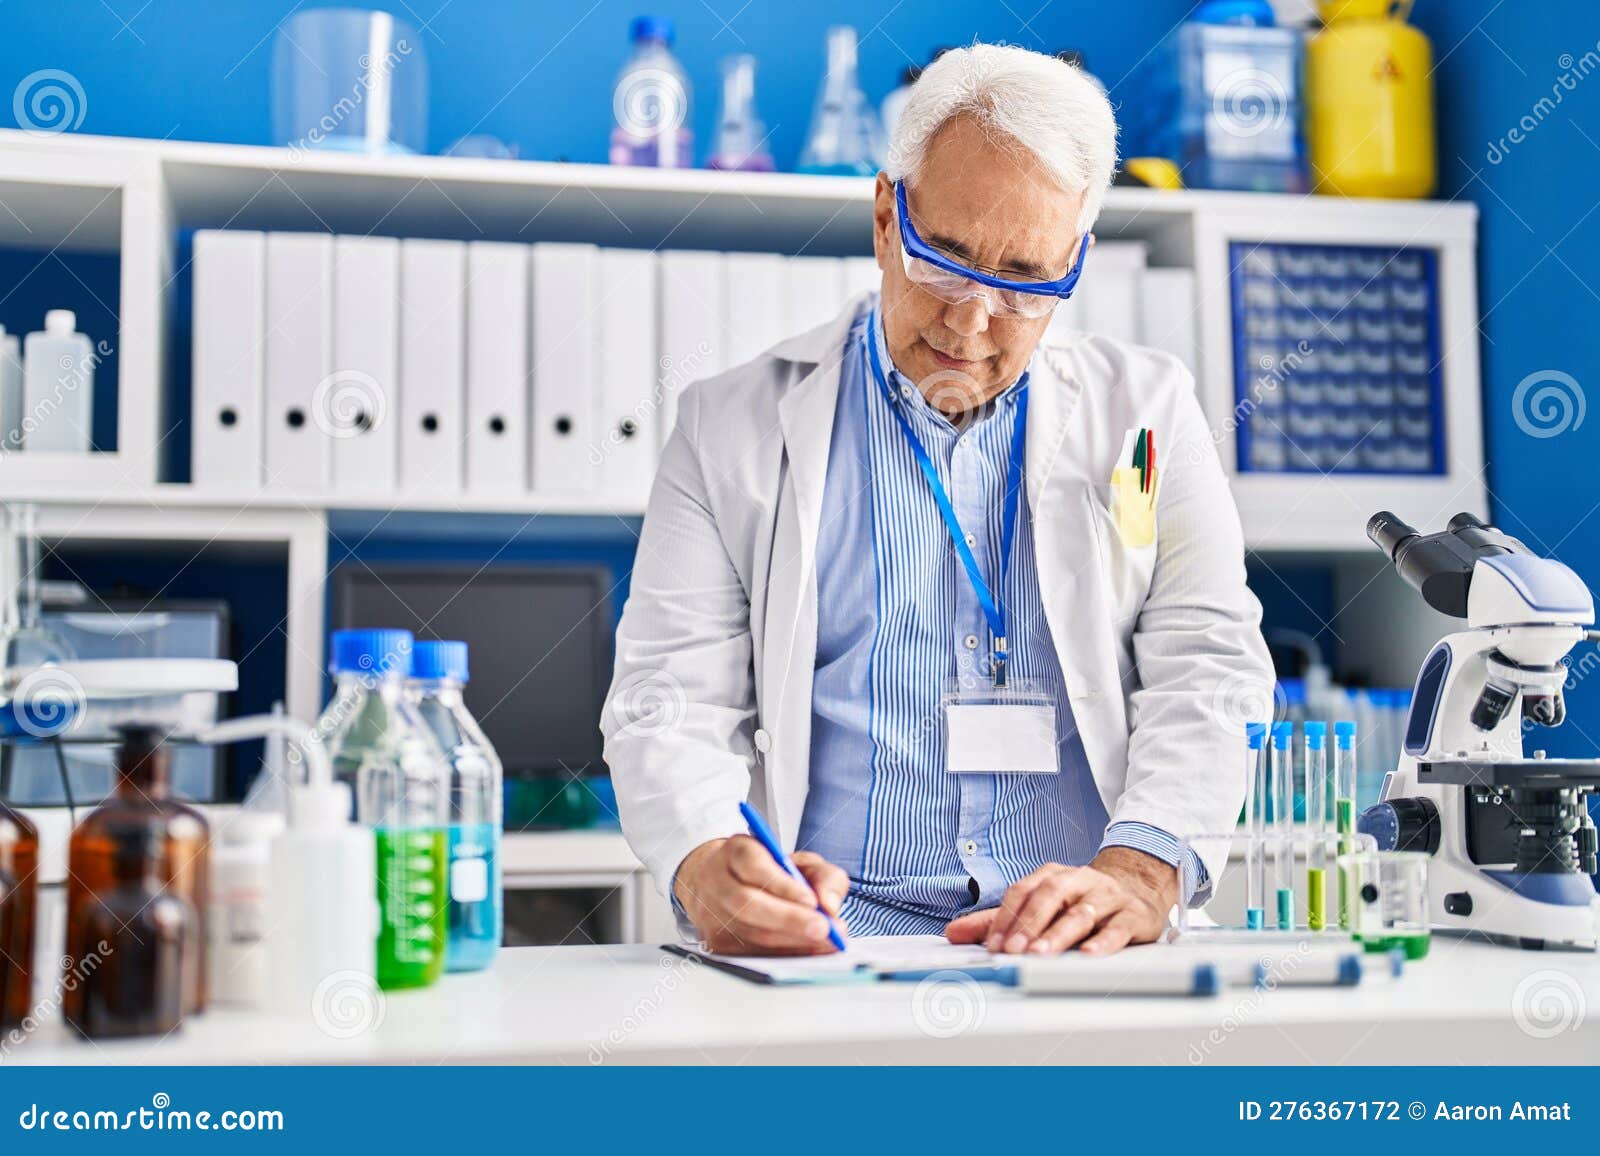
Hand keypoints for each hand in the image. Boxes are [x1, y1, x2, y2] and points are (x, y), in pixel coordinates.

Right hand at [672, 836, 848, 955]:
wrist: (720, 882)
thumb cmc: (767, 871)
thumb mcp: (802, 862)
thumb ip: (824, 877)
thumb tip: (830, 907)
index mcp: (737, 852)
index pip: (753, 866)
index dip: (782, 885)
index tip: (811, 900)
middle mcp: (718, 881)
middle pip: (747, 903)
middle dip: (789, 919)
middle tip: (823, 928)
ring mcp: (713, 914)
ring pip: (749, 932)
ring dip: (790, 940)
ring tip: (823, 941)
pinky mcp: (716, 942)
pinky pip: (750, 953)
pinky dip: (784, 955)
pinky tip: (807, 950)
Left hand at [944, 847, 1176, 955]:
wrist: (1136, 889)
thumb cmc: (1080, 900)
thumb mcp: (1038, 905)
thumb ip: (996, 921)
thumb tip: (954, 932)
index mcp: (1051, 876)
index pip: (1022, 892)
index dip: (1005, 918)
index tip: (993, 946)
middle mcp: (1078, 881)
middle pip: (1049, 897)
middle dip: (1028, 924)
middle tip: (1014, 950)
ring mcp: (1106, 897)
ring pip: (1080, 914)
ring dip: (1058, 934)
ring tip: (1041, 954)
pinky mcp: (1131, 915)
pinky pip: (1117, 927)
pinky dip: (1104, 941)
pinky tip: (1089, 954)